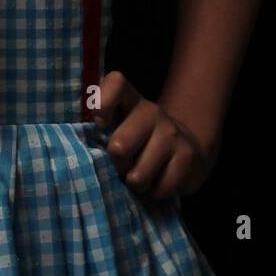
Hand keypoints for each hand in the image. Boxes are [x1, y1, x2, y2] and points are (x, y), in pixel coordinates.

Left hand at [89, 71, 220, 199]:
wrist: (185, 152)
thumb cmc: (140, 144)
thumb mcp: (121, 131)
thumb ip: (103, 134)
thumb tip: (87, 154)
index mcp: (130, 100)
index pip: (117, 82)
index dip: (104, 100)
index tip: (100, 124)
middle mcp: (151, 111)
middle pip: (120, 145)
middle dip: (117, 165)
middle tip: (122, 168)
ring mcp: (171, 132)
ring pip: (139, 173)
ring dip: (137, 184)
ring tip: (140, 178)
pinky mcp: (188, 154)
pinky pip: (161, 187)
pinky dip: (156, 193)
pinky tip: (158, 183)